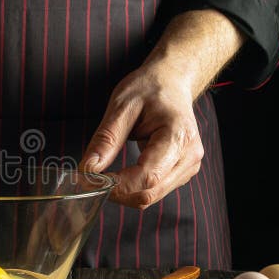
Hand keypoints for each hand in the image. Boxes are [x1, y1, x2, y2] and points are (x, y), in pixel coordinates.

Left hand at [80, 66, 203, 208]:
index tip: (89, 180)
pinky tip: (120, 175)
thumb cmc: (149, 89)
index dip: (117, 185)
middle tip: (90, 180)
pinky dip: (132, 189)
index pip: (147, 175)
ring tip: (103, 175)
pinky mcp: (181, 172)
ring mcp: (188, 166)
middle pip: (149, 192)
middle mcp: (189, 156)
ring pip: (151, 197)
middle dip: (116, 192)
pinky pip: (154, 191)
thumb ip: (106, 139)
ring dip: (123, 193)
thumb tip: (89, 168)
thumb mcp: (122, 106)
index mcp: (178, 136)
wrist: (172, 82)